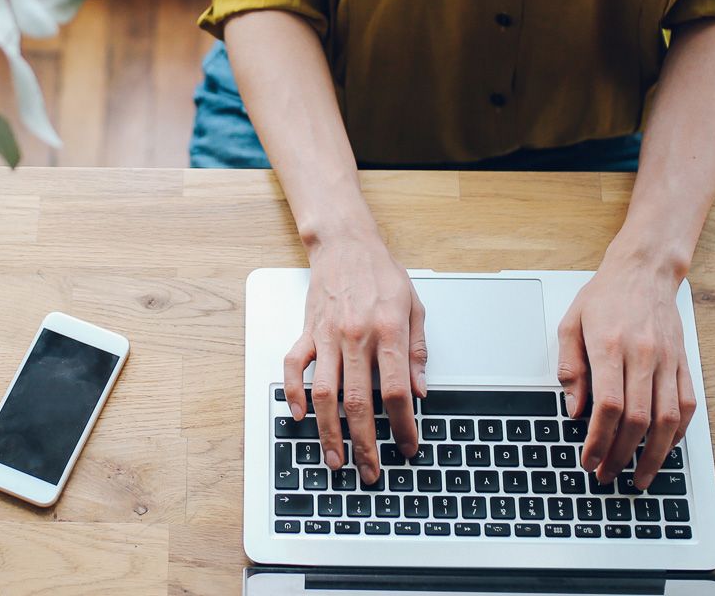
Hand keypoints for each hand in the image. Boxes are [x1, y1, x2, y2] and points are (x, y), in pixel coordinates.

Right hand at [284, 229, 425, 482]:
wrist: (345, 243)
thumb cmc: (381, 274)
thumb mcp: (415, 307)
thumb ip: (417, 352)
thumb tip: (421, 391)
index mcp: (387, 331)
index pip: (396, 391)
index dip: (404, 425)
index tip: (409, 446)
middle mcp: (355, 337)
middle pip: (358, 402)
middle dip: (365, 443)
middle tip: (370, 471)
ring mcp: (327, 336)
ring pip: (324, 393)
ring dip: (328, 431)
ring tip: (335, 459)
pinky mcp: (307, 332)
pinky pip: (293, 367)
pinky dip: (293, 393)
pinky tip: (300, 415)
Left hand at [554, 250, 697, 491]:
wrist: (644, 270)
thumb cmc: (604, 296)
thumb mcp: (571, 324)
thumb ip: (570, 368)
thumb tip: (574, 410)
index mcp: (610, 346)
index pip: (608, 406)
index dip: (598, 440)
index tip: (588, 459)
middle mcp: (643, 355)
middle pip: (638, 420)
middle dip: (621, 455)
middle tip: (606, 474)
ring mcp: (668, 360)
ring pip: (668, 419)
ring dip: (654, 455)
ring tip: (640, 477)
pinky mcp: (683, 363)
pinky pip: (687, 406)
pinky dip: (677, 434)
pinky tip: (664, 449)